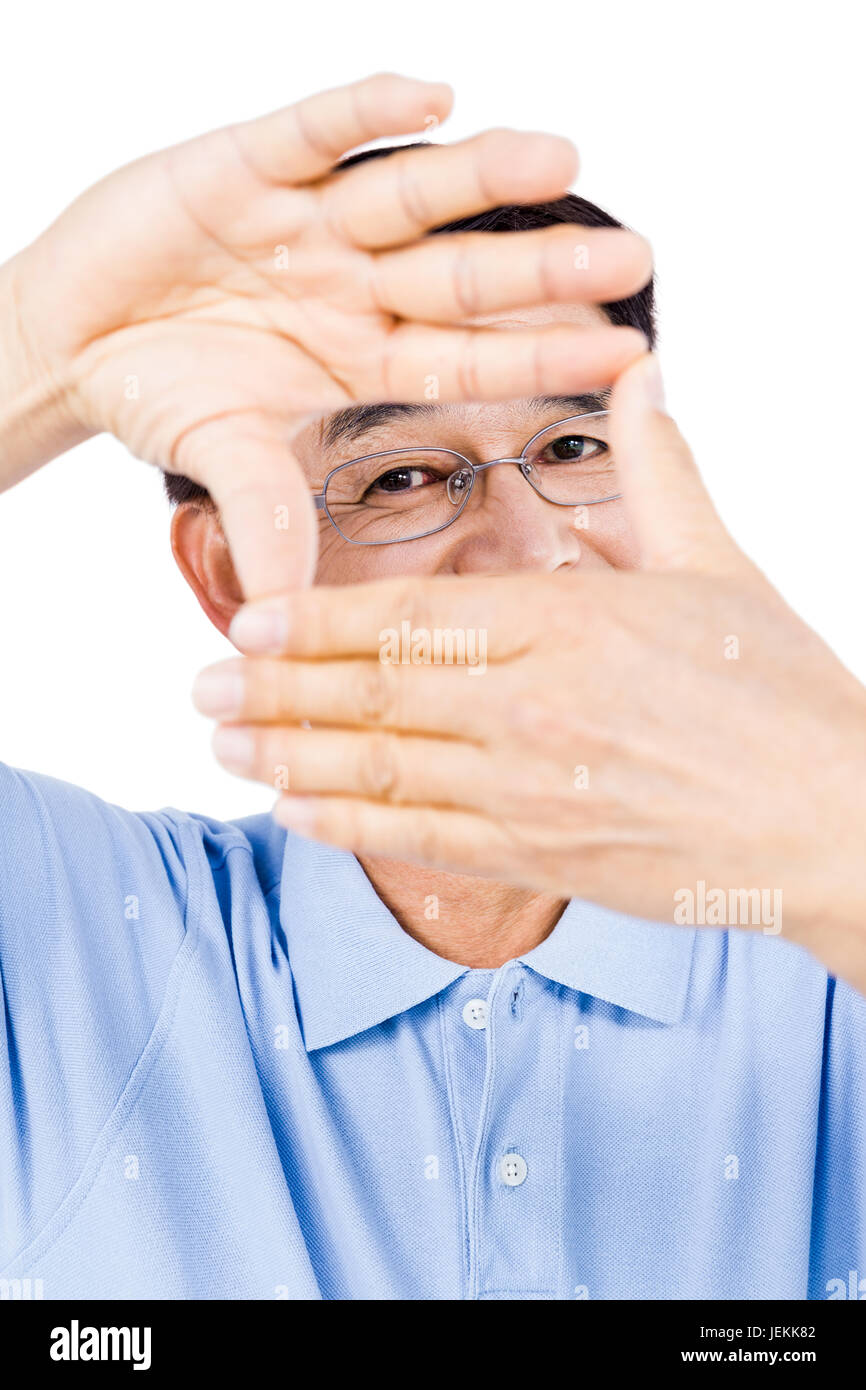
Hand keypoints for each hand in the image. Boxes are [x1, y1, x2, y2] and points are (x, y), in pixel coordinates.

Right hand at [4, 72, 649, 596]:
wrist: (72, 337)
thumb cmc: (157, 391)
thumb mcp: (221, 457)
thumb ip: (265, 522)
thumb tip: (289, 617)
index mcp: (361, 358)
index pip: (468, 360)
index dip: (542, 356)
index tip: (627, 352)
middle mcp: (353, 287)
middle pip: (460, 278)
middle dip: (539, 271)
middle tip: (626, 260)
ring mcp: (308, 223)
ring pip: (408, 197)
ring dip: (480, 178)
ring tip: (558, 161)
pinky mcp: (245, 166)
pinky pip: (311, 132)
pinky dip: (363, 113)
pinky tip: (430, 97)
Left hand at [196, 354, 865, 991]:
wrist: (836, 819)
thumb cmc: (783, 695)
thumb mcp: (720, 566)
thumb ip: (662, 469)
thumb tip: (641, 374)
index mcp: (565, 619)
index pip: (406, 616)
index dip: (313, 621)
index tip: (247, 622)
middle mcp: (528, 704)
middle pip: (368, 694)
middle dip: (271, 693)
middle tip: (199, 692)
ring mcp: (528, 788)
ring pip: (376, 770)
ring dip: (289, 760)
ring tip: (224, 749)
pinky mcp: (541, 855)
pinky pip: (419, 839)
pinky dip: (347, 828)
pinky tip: (296, 816)